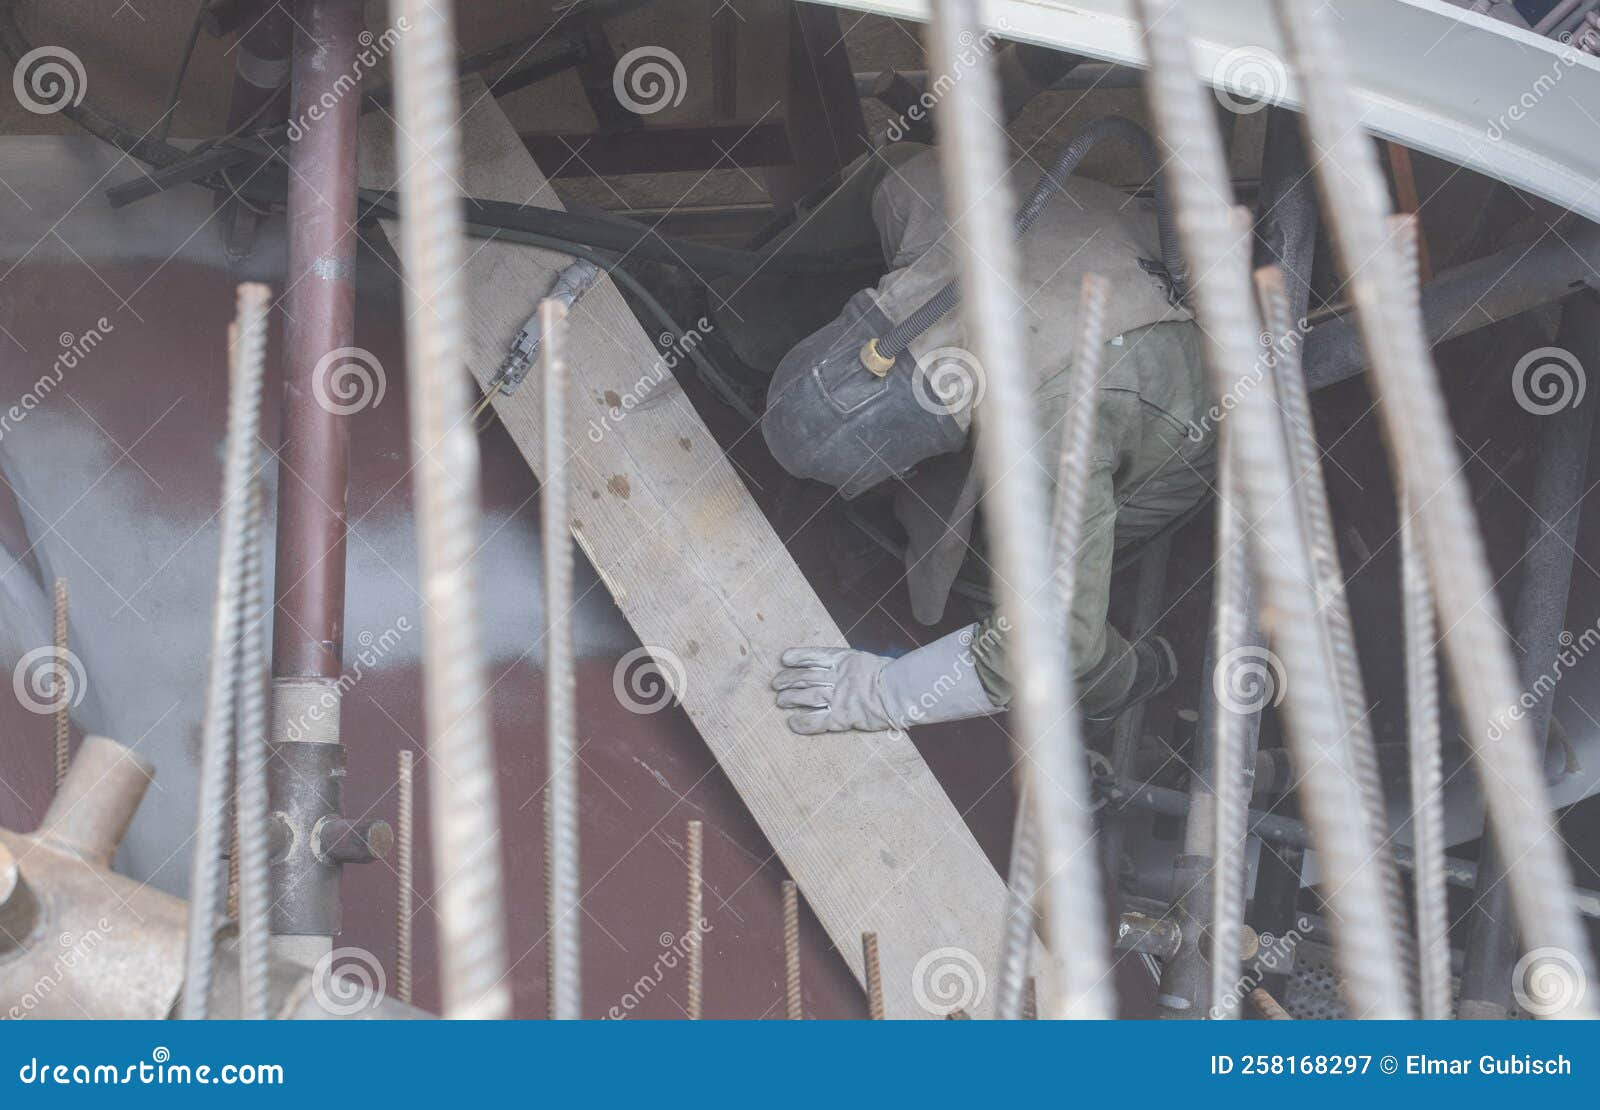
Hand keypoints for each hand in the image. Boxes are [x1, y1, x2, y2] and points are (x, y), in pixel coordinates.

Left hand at [771, 648, 895, 734]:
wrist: (900, 691)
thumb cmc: (889, 675)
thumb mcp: (867, 661)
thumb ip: (850, 664)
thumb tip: (838, 667)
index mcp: (844, 660)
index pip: (814, 656)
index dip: (797, 658)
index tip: (785, 660)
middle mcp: (837, 676)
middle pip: (805, 677)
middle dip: (788, 680)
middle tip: (776, 685)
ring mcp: (838, 697)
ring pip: (806, 697)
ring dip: (790, 699)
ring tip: (780, 701)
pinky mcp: (840, 717)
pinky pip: (816, 721)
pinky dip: (801, 722)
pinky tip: (792, 723)